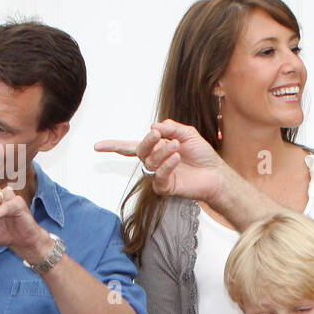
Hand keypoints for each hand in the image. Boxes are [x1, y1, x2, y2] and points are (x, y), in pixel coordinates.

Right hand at [97, 121, 222, 201]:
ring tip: (176, 146)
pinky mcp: (165, 187)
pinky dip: (167, 165)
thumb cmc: (202, 155)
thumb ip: (170, 127)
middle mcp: (154, 162)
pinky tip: (176, 158)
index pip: (130, 147)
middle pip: (140, 151)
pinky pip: (159, 175)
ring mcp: (158, 175)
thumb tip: (154, 126)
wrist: (215, 173)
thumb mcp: (187, 134)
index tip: (97, 146)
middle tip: (157, 135)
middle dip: (147, 142)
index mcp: (156, 149)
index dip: (114, 146)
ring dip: (162, 152)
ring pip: (150, 162)